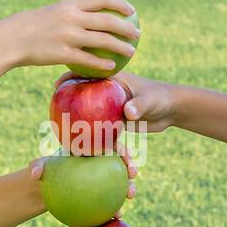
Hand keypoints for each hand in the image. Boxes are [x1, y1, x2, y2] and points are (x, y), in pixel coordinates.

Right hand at [0, 0, 138, 73]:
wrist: (10, 39)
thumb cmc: (30, 27)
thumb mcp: (51, 13)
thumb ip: (70, 13)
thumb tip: (89, 16)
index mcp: (69, 4)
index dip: (120, 3)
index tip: (131, 11)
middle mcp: (71, 18)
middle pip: (107, 20)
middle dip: (127, 26)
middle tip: (137, 33)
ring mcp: (67, 36)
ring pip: (102, 40)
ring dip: (121, 46)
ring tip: (132, 51)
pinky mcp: (62, 53)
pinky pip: (89, 60)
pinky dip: (103, 63)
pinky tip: (113, 67)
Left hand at [30, 148, 136, 199]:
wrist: (47, 188)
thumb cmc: (45, 173)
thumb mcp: (39, 167)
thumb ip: (37, 166)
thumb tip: (35, 173)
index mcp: (90, 150)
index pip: (108, 145)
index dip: (120, 148)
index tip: (124, 155)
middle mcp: (99, 163)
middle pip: (119, 163)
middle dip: (130, 167)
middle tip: (133, 173)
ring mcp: (101, 180)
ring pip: (119, 183)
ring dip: (129, 187)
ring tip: (131, 195)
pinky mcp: (100, 196)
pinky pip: (109, 201)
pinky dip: (114, 208)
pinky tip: (117, 216)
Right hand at [53, 69, 175, 132]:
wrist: (172, 110)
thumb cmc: (161, 97)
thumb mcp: (150, 100)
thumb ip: (139, 105)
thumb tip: (127, 114)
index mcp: (112, 80)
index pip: (86, 74)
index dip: (70, 78)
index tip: (56, 86)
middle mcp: (107, 93)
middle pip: (82, 96)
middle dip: (67, 103)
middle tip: (53, 112)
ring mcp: (110, 107)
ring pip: (90, 115)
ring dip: (79, 125)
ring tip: (65, 135)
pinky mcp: (115, 121)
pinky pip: (102, 131)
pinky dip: (97, 140)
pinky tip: (88, 152)